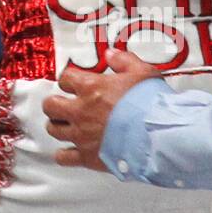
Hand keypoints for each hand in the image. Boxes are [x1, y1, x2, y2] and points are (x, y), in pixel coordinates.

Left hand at [42, 49, 160, 170]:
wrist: (160, 136)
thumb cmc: (153, 105)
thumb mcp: (142, 72)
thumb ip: (124, 61)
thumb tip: (111, 55)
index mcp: (91, 88)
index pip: (65, 79)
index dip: (69, 80)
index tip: (73, 83)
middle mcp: (81, 111)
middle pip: (51, 105)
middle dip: (55, 103)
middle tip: (63, 104)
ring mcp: (82, 135)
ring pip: (53, 130)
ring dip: (58, 126)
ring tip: (66, 125)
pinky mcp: (88, 157)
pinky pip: (64, 157)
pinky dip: (64, 154)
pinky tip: (70, 150)